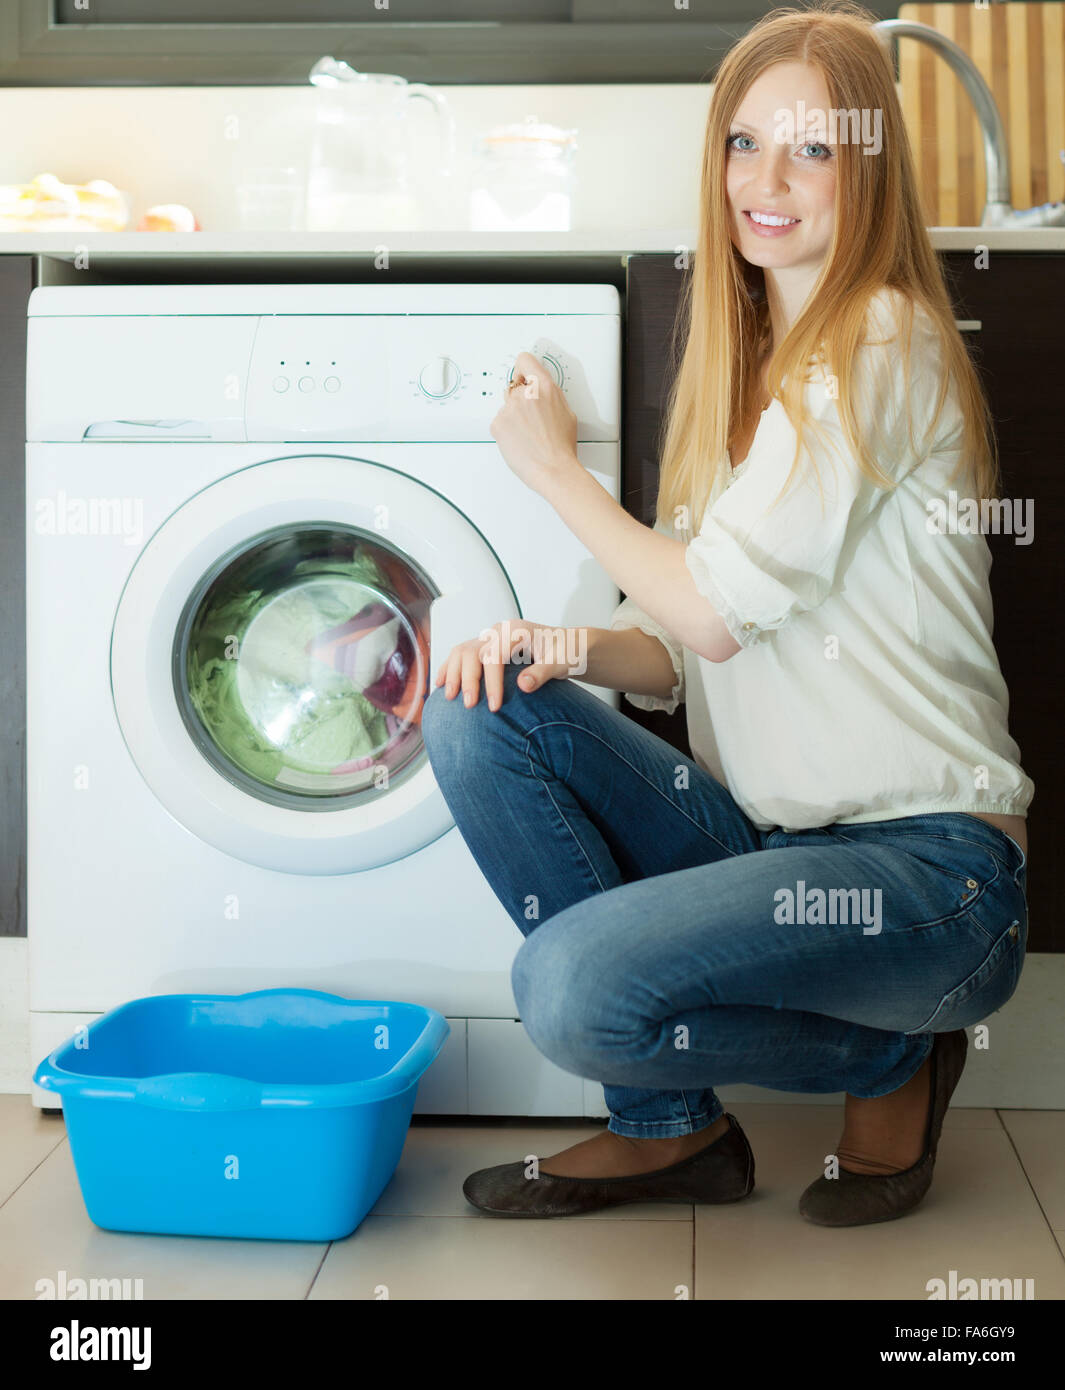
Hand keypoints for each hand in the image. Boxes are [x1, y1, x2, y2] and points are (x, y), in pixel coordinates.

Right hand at [433, 619, 574, 712]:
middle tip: (470, 706)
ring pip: (461, 651)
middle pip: (472, 652)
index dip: (492, 683)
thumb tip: (523, 685)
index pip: (494, 656)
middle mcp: (499, 631)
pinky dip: (449, 669)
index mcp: (516, 631)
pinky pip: (461, 655)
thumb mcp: (562, 662)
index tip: (495, 707)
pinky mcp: (486, 647)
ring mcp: (490, 637)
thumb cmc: (567, 652)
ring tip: (449, 697)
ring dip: (452, 673)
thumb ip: (543, 672)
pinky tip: (440, 685)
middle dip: (468, 679)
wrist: (569, 645)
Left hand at [489, 351, 579, 494]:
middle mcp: (525, 394)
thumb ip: (550, 396)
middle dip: (519, 400)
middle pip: (513, 387)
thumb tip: (543, 394)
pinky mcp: (498, 424)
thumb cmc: (561, 447)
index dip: (522, 369)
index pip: (525, 360)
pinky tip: (519, 440)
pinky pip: (499, 422)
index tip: (522, 375)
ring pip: (506, 407)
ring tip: (527, 434)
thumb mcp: (566, 412)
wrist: (553, 469)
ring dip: (513, 417)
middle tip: (530, 418)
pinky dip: (506, 431)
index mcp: (545, 388)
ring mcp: (509, 409)